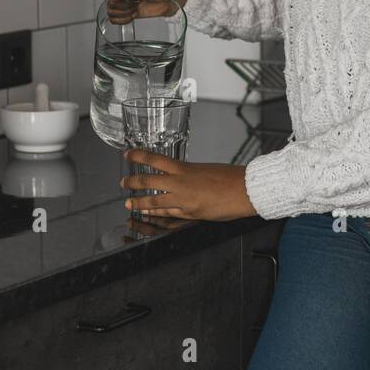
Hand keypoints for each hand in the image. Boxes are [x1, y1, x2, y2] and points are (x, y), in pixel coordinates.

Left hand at [120, 149, 257, 220]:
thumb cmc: (231, 177)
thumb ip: (190, 174)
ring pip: (154, 202)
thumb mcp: (206, 169)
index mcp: (185, 168)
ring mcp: (183, 200)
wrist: (245, 190)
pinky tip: (149, 215)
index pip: (155, 159)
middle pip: (149, 181)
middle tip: (123, 183)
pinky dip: (156, 214)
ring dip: (139, 203)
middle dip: (133, 182)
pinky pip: (168, 215)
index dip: (139, 156)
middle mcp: (180, 183)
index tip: (128, 154)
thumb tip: (181, 176)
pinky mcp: (190, 214)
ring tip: (129, 203)